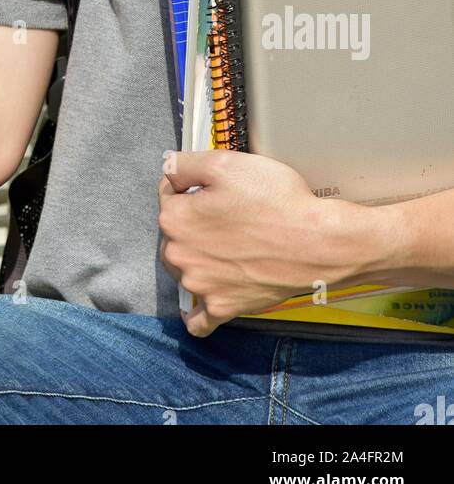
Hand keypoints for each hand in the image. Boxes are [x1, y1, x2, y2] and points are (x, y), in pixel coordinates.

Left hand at [158, 149, 352, 336]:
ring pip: (183, 269)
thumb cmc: (274, 201)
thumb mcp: (225, 164)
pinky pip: (197, 319)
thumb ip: (185, 164)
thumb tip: (168, 168)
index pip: (168, 195)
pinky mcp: (222, 308)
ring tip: (227, 247)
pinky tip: (201, 301)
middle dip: (191, 222)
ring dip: (195, 259)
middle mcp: (179, 256)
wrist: (316, 242)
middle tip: (225, 215)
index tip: (212, 187)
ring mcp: (199, 286)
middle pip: (173, 233)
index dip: (190, 186)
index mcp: (175, 219)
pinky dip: (196, 312)